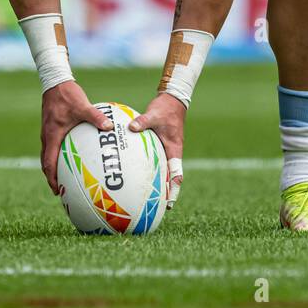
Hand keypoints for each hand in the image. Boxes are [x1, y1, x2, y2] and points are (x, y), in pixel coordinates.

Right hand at [40, 80, 111, 194]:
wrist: (55, 82)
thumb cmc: (67, 95)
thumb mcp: (83, 106)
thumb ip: (96, 117)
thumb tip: (110, 127)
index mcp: (52, 136)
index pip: (49, 163)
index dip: (52, 178)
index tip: (58, 190)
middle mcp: (47, 137)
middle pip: (46, 163)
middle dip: (52, 177)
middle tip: (61, 190)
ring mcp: (48, 132)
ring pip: (49, 155)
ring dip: (54, 167)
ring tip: (65, 178)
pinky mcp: (51, 127)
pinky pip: (53, 145)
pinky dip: (58, 155)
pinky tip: (72, 155)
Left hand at [128, 93, 185, 209]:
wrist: (172, 100)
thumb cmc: (165, 108)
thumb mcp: (154, 114)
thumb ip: (142, 122)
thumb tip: (131, 128)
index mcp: (174, 150)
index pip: (176, 174)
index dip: (174, 190)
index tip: (169, 203)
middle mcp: (171, 153)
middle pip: (169, 177)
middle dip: (164, 192)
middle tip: (155, 207)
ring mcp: (166, 150)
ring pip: (162, 170)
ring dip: (156, 182)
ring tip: (144, 196)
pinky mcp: (159, 145)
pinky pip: (153, 160)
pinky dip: (146, 168)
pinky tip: (133, 173)